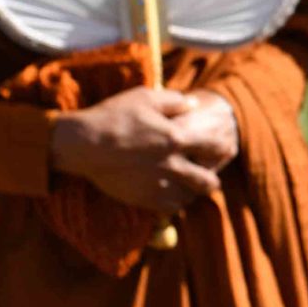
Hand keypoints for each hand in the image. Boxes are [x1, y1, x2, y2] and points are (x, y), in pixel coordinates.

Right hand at [48, 87, 233, 213]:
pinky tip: (170, 193)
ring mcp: (158, 185)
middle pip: (209, 182)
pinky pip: (171, 208)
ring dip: (193, 191)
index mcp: (177, 138)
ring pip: (191, 198)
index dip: (223, 148)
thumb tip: (194, 104)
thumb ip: (174, 100)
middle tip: (208, 173)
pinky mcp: (144, 199)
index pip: (215, 147)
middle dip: (213, 178)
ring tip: (189, 185)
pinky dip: (175, 202)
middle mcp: (173, 165)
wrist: (84, 144)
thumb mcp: (145, 97)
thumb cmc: (114, 116)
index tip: (223, 148)